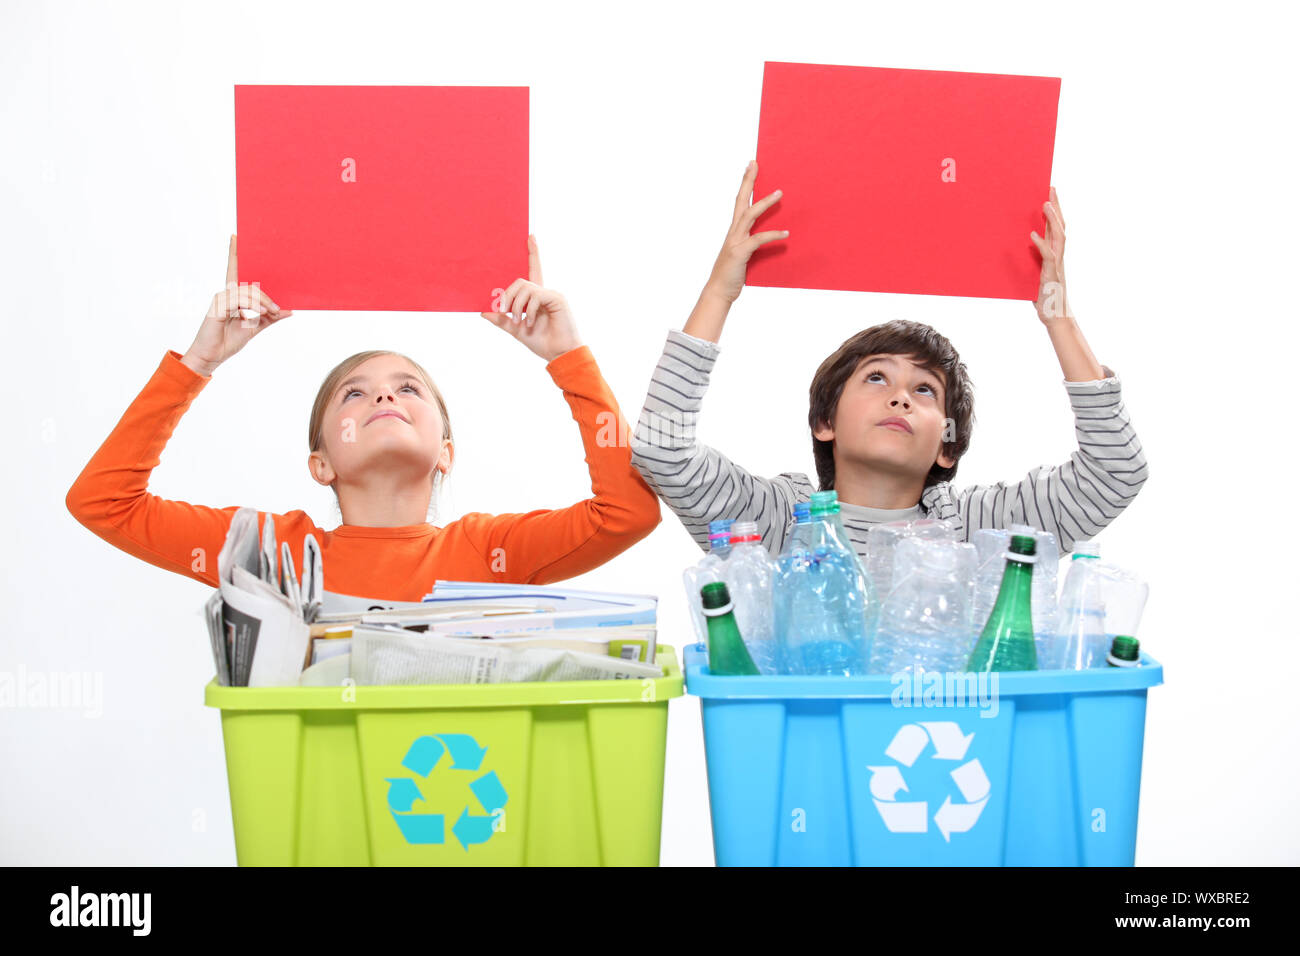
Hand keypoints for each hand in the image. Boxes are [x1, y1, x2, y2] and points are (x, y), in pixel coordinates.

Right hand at [183, 235, 292, 374]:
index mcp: (233, 296)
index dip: (234, 253)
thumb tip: (289, 310)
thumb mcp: (255, 328)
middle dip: (266, 294)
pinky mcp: (218, 307)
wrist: (212, 357)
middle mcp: (225, 293)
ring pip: (248, 292)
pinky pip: (240, 301)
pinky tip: (262, 314)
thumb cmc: (228, 341)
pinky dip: (254, 306)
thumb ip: (270, 318)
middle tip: (278, 308)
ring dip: (264, 302)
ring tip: (273, 313)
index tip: (235, 236)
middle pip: (250, 284)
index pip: (234, 270)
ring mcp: (220, 299)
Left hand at [481, 235, 581, 363]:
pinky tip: (530, 323)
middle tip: (502, 312)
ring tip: (518, 322)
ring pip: (524, 287)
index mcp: (536, 297)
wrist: (559, 354)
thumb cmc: (542, 342)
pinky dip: (529, 310)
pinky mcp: (557, 298)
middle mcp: (544, 292)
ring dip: (516, 305)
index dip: (533, 253)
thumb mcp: (516, 330)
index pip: (533, 270)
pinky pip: (535, 296)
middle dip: (507, 295)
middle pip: (519, 281)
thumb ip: (501, 320)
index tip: (530, 236)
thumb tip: (483, 311)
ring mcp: (551, 294)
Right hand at [703, 160, 787, 304]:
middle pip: (741, 200)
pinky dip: (773, 235)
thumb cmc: (732, 273)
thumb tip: (775, 233)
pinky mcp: (740, 252)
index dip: (745, 183)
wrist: (719, 290)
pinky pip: (758, 239)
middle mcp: (733, 231)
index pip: (740, 201)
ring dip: (765, 203)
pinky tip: (786, 233)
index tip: (751, 166)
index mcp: (734, 230)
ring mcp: (735, 241)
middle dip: (748, 181)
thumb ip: (754, 241)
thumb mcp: (744, 253)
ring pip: (750, 215)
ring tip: (780, 193)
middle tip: (755, 164)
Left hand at [1030, 186, 1071, 325]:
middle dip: (1057, 206)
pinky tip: (1032, 235)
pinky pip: (1048, 256)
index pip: (1057, 226)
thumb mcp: (1033, 273)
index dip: (1055, 209)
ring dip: (1052, 220)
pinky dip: (1041, 245)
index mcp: (1055, 253)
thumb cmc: (1042, 295)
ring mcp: (1057, 264)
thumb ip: (1029, 259)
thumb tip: (1014, 248)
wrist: (1053, 316)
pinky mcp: (1051, 274)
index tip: (1050, 191)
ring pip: (1059, 237)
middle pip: (1061, 225)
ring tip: (1045, 204)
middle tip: (1051, 188)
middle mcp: (1059, 255)